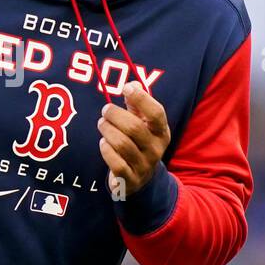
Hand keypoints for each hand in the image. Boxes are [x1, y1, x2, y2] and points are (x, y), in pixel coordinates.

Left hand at [96, 80, 170, 195]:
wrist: (141, 179)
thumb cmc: (139, 142)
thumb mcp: (143, 123)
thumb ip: (137, 104)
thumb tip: (131, 84)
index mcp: (162, 132)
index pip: (156, 113)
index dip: (141, 98)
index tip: (126, 88)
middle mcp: (156, 149)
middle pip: (134, 127)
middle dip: (115, 115)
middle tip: (105, 110)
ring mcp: (144, 166)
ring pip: (121, 144)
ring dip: (107, 130)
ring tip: (102, 124)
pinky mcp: (130, 180)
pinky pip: (116, 163)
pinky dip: (106, 150)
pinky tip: (103, 143)